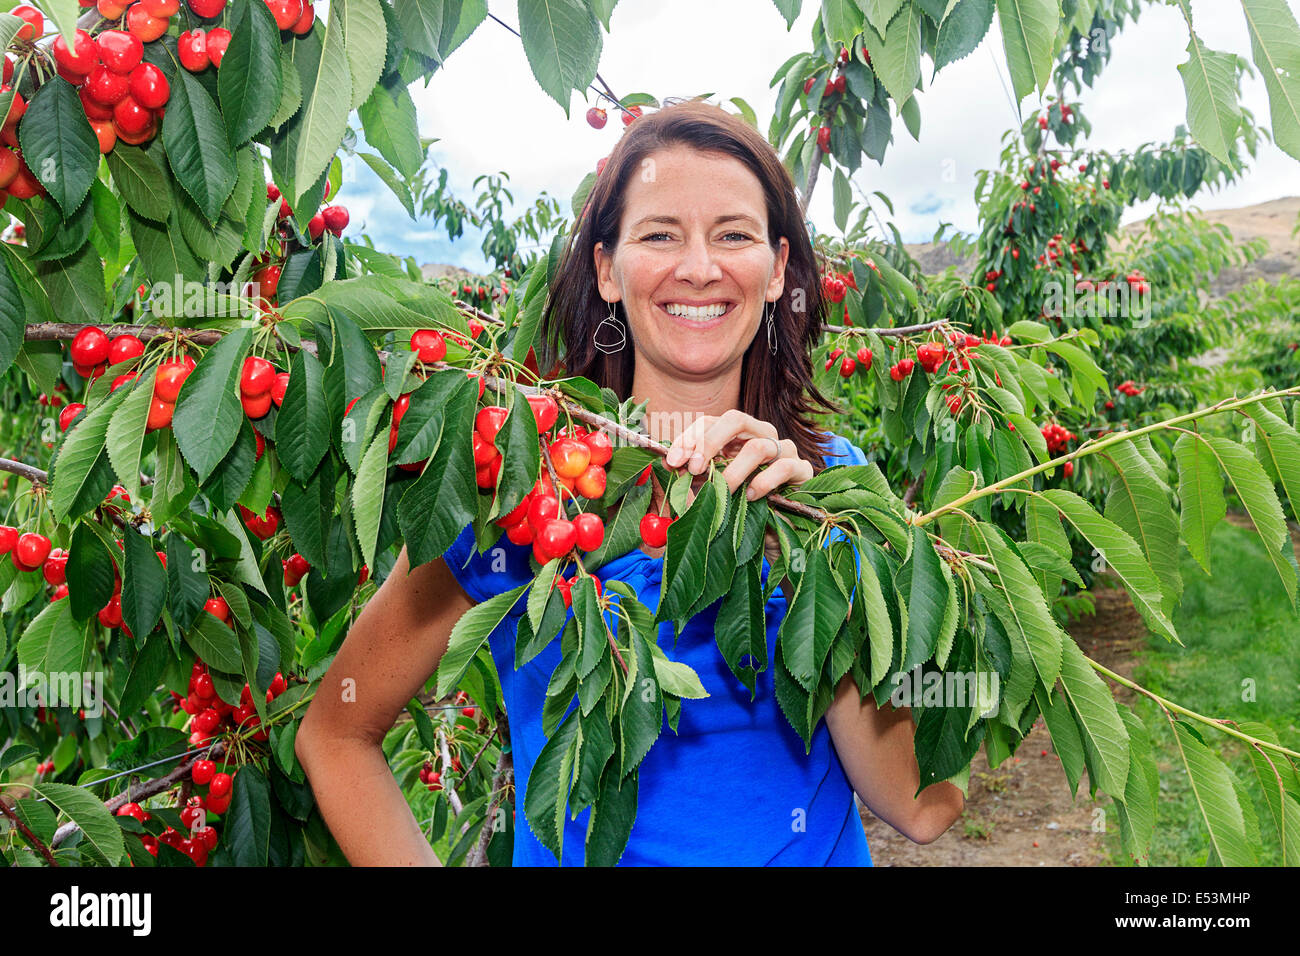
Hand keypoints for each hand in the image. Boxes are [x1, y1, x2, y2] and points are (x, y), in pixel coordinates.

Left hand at [662, 410, 813, 500]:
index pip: (711, 422)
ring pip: (759, 446)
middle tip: (694, 468)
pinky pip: (785, 467)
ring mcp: (785, 451)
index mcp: (737, 437)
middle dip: (710, 442)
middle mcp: (761, 436)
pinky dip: (764, 481)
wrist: (778, 534)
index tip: (673, 461)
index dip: (690, 438)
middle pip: (736, 419)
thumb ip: (692, 477)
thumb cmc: (741, 508)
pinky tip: (752, 496)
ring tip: (722, 489)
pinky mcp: (802, 471)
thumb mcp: (712, 491)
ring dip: (734, 470)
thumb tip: (665, 463)